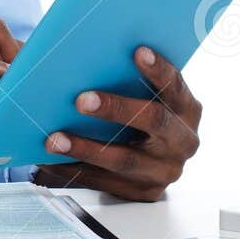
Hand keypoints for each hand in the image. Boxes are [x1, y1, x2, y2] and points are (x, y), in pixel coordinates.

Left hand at [31, 46, 201, 201]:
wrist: (156, 158)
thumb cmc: (143, 112)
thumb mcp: (148, 95)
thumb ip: (129, 76)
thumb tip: (89, 46)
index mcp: (187, 109)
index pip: (175, 86)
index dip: (158, 70)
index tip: (138, 51)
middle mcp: (183, 140)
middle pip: (153, 122)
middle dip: (115, 109)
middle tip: (81, 100)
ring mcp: (165, 170)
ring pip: (124, 160)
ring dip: (86, 148)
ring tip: (55, 139)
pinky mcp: (144, 191)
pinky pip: (107, 182)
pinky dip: (77, 169)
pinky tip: (52, 161)